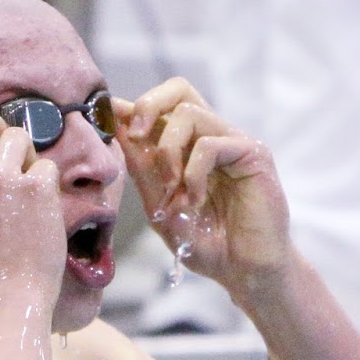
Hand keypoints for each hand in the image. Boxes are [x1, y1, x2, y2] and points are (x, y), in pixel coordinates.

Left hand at [115, 79, 290, 292]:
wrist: (245, 271)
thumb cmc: (208, 242)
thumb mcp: (161, 206)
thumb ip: (142, 170)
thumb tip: (118, 131)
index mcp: (187, 146)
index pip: (159, 107)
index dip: (131, 108)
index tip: (106, 118)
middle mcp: (211, 136)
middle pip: (178, 88)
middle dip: (148, 105)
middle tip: (135, 137)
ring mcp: (233, 141)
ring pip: (189, 113)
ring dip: (169, 151)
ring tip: (172, 189)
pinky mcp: (253, 153)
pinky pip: (210, 144)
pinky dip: (193, 172)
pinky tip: (195, 198)